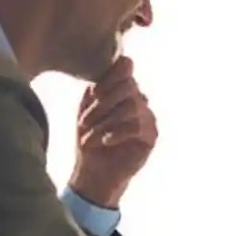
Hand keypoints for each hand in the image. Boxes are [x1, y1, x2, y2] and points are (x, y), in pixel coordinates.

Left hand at [68, 56, 156, 207]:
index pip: (125, 69)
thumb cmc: (89, 139)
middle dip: (104, 102)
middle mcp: (139, 101)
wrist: (93, 172)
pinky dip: (117, 133)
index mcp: (123, 90)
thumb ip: (99, 87)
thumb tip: (118, 63)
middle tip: (84, 121)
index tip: (92, 95)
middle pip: (129, 86)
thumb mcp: (88, 109)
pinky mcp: (151, 137)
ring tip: (91, 134)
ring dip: (106, 120)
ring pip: (132, 106)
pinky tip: (105, 142)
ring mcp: (148, 118)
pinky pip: (136, 126)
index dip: (109, 77)